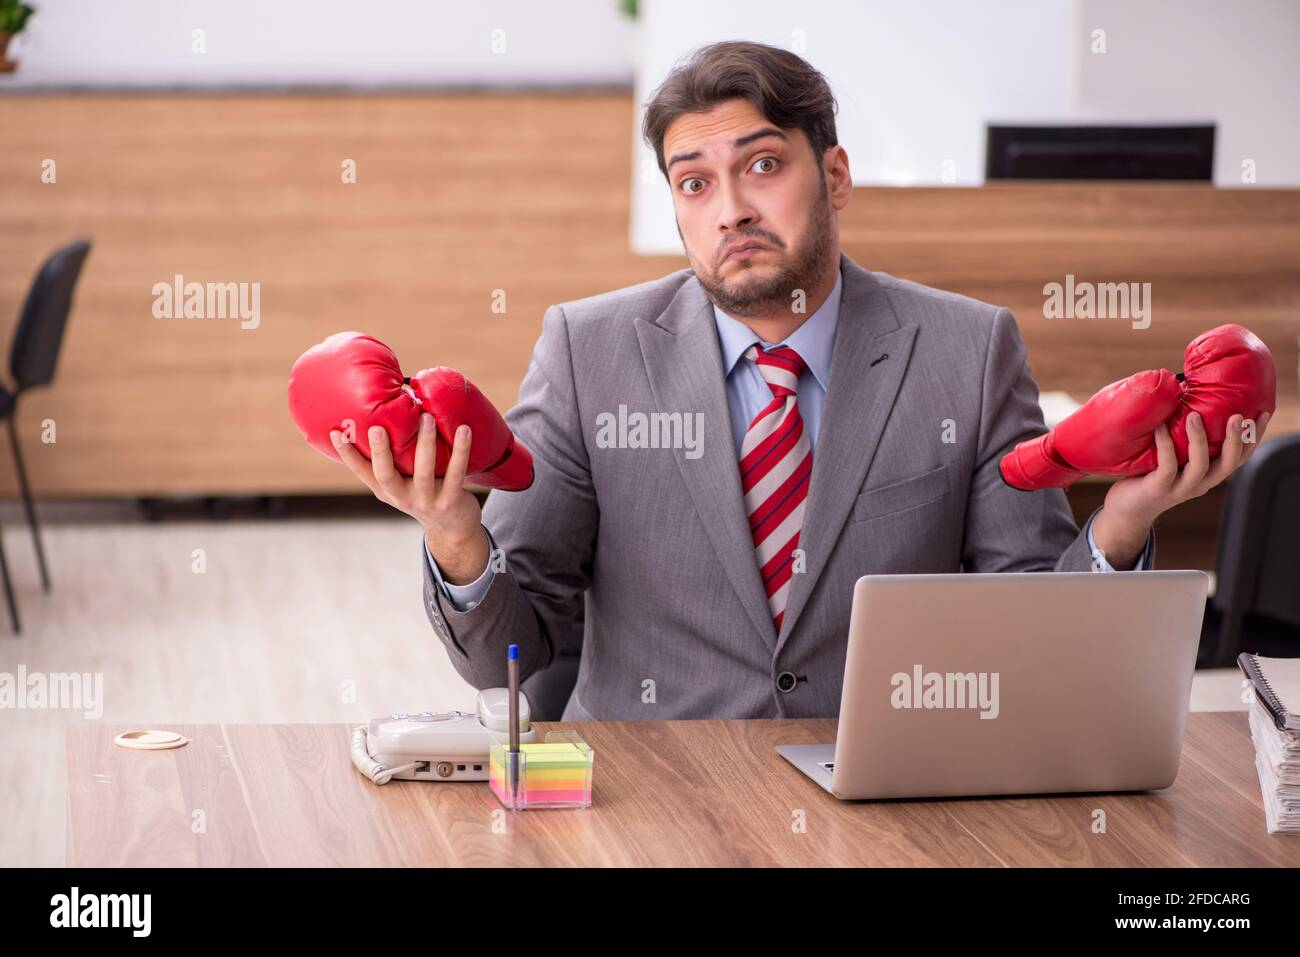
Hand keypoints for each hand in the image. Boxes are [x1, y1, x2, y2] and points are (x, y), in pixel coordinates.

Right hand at [330, 413, 489, 582]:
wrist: (452, 529)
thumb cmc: (423, 494)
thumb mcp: (401, 483)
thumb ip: (392, 460)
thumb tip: (380, 417)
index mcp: (386, 491)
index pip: (361, 472)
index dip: (347, 454)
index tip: (335, 432)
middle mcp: (402, 497)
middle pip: (386, 476)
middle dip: (380, 453)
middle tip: (376, 428)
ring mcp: (426, 501)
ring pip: (424, 472)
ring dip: (425, 443)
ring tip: (426, 417)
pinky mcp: (451, 501)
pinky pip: (456, 473)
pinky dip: (461, 450)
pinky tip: (464, 429)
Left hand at [1093, 410, 1270, 567]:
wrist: (1128, 508)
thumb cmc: (1152, 474)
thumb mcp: (1177, 458)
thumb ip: (1187, 438)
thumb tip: (1188, 394)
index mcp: (1210, 474)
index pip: (1240, 456)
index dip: (1254, 437)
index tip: (1263, 413)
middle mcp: (1201, 483)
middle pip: (1228, 463)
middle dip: (1235, 439)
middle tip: (1237, 416)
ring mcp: (1181, 488)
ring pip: (1199, 466)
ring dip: (1199, 440)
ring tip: (1194, 416)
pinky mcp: (1159, 489)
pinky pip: (1167, 466)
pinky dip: (1165, 445)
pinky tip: (1161, 427)